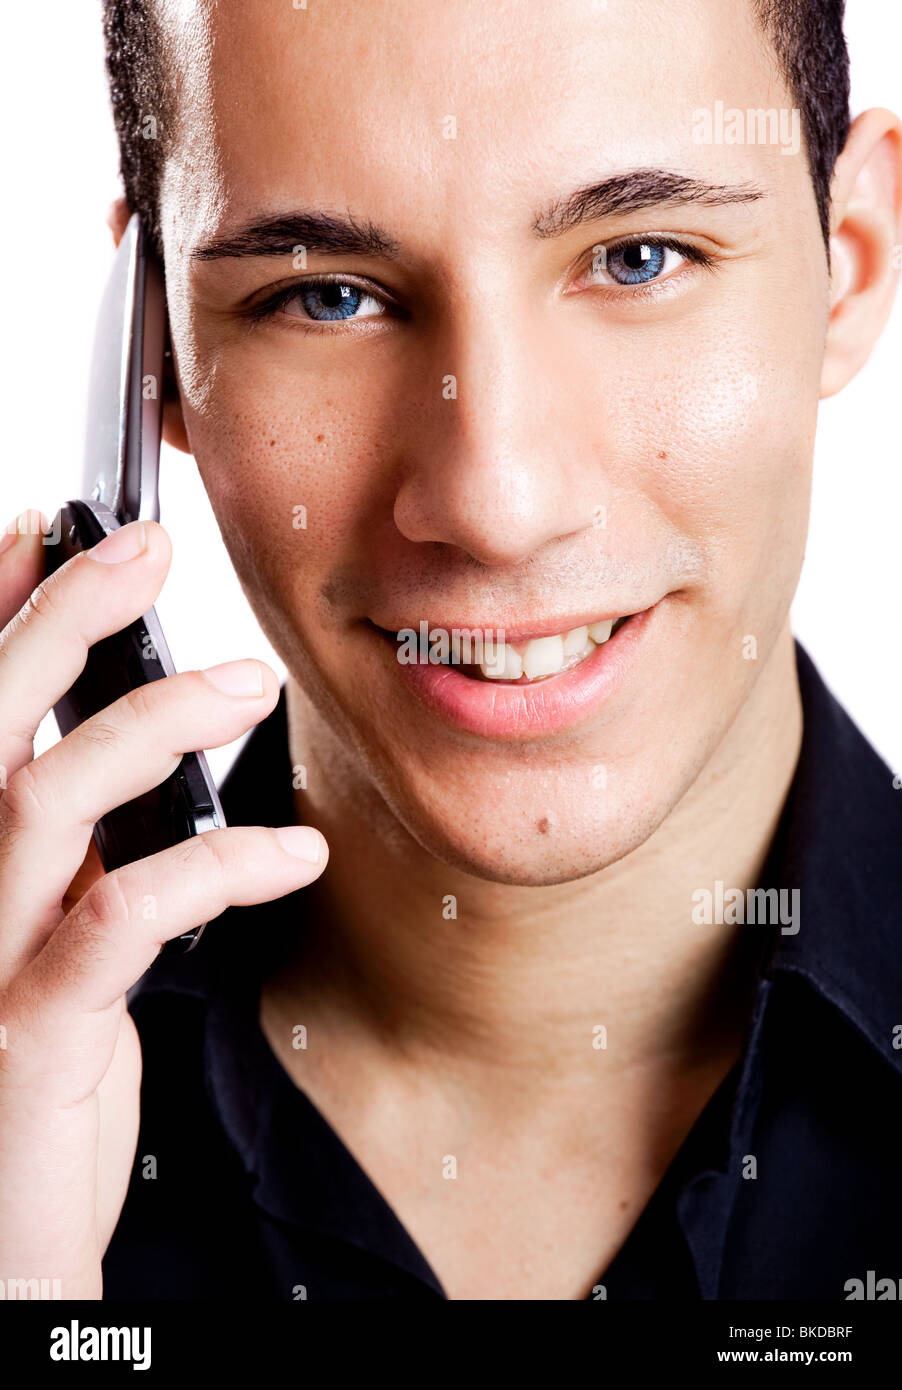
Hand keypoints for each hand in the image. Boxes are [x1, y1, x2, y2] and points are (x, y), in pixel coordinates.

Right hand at [0, 512, 327, 1297]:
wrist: (14, 1230)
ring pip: (43, 803)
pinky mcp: (33, 1032)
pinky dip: (213, 869)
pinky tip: (294, 853)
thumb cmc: (50, 1067)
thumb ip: (86, 849)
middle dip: (57, 620)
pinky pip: (119, 922)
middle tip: (144, 548)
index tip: (50, 526)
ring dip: (148, 725)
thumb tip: (144, 747)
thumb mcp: (62, 935)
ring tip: (249, 683)